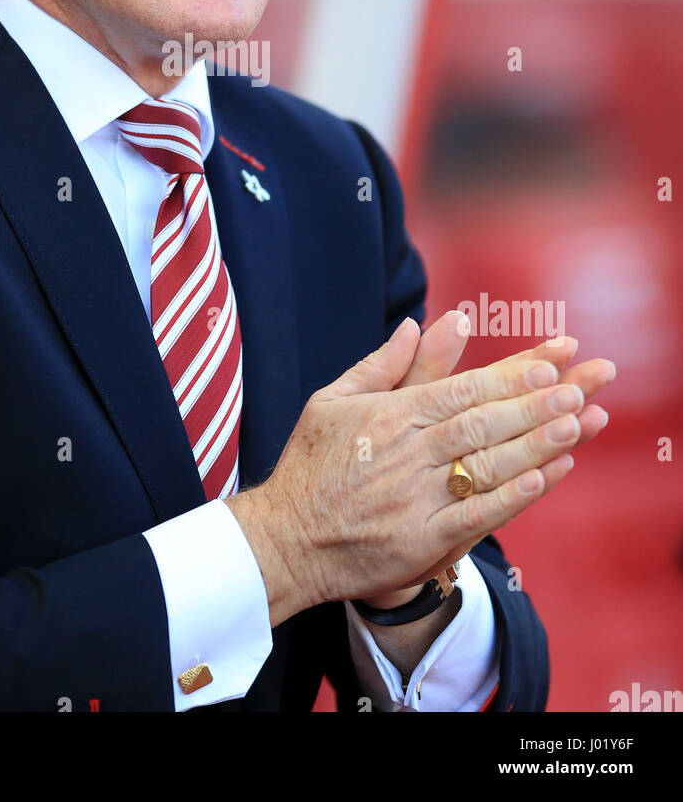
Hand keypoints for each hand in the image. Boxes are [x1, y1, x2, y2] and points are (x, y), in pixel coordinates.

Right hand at [227, 313, 614, 624]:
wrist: (284, 539)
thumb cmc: (309, 466)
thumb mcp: (331, 401)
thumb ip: (379, 365)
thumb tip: (415, 324)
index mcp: (387, 415)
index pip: (460, 389)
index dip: (508, 375)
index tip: (549, 359)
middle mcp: (405, 452)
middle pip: (482, 423)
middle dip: (535, 403)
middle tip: (578, 386)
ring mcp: (415, 497)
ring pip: (486, 464)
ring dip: (535, 443)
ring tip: (577, 423)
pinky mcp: (420, 540)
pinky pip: (475, 514)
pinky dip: (512, 496)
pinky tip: (544, 477)